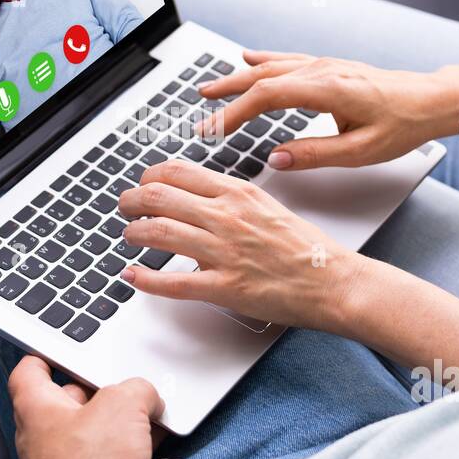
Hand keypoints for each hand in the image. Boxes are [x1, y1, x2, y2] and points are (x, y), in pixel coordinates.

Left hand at [10, 355, 162, 458]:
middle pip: (72, 398)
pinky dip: (133, 445)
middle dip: (102, 389)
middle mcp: (46, 438)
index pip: (29, 371)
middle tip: (127, 379)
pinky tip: (155, 438)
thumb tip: (146, 395)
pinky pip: (112, 456)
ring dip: (123, 420)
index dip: (47, 354)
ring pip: (97, 429)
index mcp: (37, 409)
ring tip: (150, 408)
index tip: (65, 347)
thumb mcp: (123, 403)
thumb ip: (136, 388)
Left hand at [118, 160, 368, 334]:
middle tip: (124, 208)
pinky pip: (173, 282)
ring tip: (128, 236)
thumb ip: (231, 200)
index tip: (142, 185)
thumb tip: (198, 198)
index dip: (149, 177)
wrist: (333, 280)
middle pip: (158, 197)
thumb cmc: (306, 248)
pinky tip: (133, 276)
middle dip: (130, 201)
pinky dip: (146, 279)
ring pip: (158, 232)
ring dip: (133, 234)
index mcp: (237, 193)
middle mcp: (226, 217)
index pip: (177, 172)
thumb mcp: (266, 205)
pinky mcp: (225, 287)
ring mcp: (224, 252)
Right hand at [198, 51, 449, 170]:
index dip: (235, 113)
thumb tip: (276, 157)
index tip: (214, 129)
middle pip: (261, 76)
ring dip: (238, 76)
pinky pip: (287, 60)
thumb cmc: (403, 125)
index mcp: (326, 89)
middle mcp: (322, 70)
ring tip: (211, 87)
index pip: (267, 97)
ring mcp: (325, 65)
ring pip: (271, 66)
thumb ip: (314, 154)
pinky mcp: (330, 67)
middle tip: (200, 107)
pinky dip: (262, 61)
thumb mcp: (361, 151)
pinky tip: (249, 58)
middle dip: (227, 92)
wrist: (432, 100)